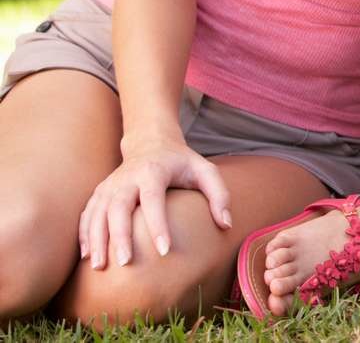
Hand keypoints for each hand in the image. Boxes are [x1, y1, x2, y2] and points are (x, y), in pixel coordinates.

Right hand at [78, 135, 231, 269]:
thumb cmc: (181, 162)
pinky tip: (86, 256)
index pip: (154, 200)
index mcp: (153, 171)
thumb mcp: (205, 171)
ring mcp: (110, 185)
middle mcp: (127, 178)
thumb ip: (219, 195)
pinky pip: (87, 214)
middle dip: (120, 236)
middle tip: (125, 263)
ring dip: (96, 239)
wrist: (150, 142)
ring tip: (98, 266)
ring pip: (97, 213)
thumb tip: (226, 225)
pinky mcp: (99, 193)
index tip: (165, 251)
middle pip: (119, 207)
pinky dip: (85, 234)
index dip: (158, 225)